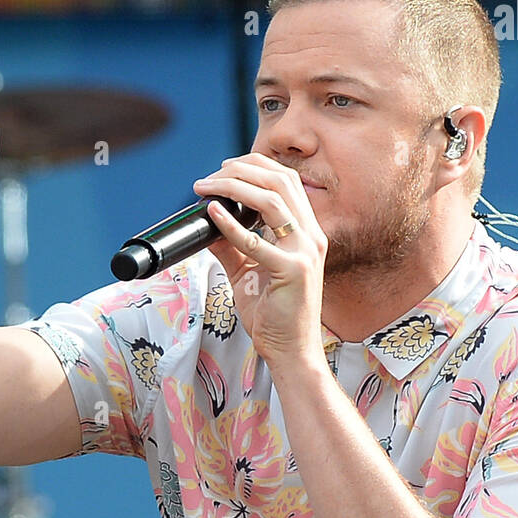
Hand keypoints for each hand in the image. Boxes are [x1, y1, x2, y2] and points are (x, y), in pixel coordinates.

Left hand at [192, 153, 328, 374]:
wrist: (291, 351)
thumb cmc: (275, 315)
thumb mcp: (247, 273)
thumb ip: (231, 247)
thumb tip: (207, 224)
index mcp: (306, 233)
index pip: (287, 182)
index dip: (256, 167)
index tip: (225, 168)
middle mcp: (311, 237)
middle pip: (280, 181)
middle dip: (243, 169)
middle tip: (211, 175)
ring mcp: (304, 252)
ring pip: (272, 199)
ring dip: (234, 186)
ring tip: (207, 187)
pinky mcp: (292, 272)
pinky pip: (256, 241)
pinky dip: (231, 223)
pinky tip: (213, 212)